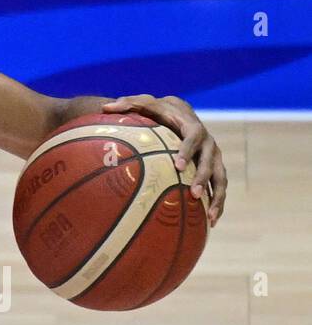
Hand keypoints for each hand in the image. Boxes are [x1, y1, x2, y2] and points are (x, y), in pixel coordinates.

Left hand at [102, 94, 226, 226]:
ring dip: (217, 196)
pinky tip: (210, 222)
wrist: (179, 111)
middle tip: (193, 193)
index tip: (177, 166)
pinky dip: (217, 203)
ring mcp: (214, 156)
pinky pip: (219, 187)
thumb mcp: (143, 103)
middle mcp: (208, 142)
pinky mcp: (214, 167)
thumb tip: (104, 107)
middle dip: (203, 177)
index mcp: (192, 127)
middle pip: (210, 161)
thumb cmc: (158, 109)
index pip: (193, 138)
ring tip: (210, 217)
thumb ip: (127, 103)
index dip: (187, 151)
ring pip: (220, 177)